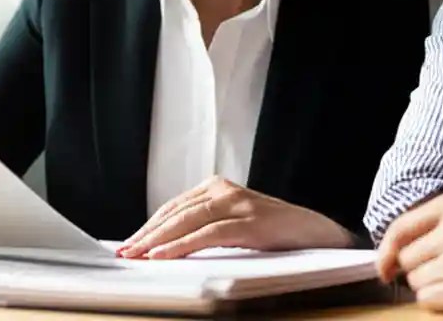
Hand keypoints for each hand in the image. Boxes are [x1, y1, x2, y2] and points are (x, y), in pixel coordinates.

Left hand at [117, 176, 354, 259]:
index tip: (129, 242)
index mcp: (218, 188)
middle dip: (146, 234)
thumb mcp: (236, 224)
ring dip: (157, 240)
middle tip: (124, 251)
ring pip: (186, 221)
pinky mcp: (249, 222)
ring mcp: (237, 204)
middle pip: (175, 212)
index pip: (174, 207)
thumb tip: (169, 246)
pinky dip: (181, 244)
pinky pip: (207, 234)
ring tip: (137, 254)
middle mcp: (225, 190)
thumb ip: (208, 227)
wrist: (318, 233)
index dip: (149, 226)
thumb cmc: (275, 233)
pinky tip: (163, 254)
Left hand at [376, 192, 442, 312]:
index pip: (399, 229)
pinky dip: (441, 302)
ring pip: (416, 282)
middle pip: (406, 259)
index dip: (386, 252)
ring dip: (431, 286)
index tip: (384, 268)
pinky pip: (430, 301)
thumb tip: (394, 249)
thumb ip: (438, 222)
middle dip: (419, 270)